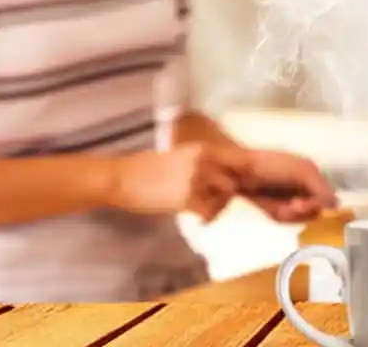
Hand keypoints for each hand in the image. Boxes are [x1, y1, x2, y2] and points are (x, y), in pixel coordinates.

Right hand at [108, 143, 250, 221]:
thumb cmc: (145, 168)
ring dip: (219, 206)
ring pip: (225, 196)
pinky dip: (206, 219)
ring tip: (206, 210)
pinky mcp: (186, 199)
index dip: (246, 173)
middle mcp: (203, 161)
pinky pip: (209, 213)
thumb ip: (201, 162)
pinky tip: (198, 219)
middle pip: (235, 180)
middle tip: (221, 202)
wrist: (121, 178)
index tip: (246, 183)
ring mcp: (196, 180)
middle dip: (231, 193)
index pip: (239, 159)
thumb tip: (220, 174)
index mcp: (203, 149)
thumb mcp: (179, 156)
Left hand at [241, 150, 338, 222]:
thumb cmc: (272, 165)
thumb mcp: (302, 171)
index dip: (320, 202)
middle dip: (304, 210)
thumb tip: (337, 205)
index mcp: (311, 175)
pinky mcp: (277, 209)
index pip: (327, 196)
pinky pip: (287, 219)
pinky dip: (281, 215)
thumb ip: (321, 188)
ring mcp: (290, 199)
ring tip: (279, 205)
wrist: (239, 170)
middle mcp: (303, 188)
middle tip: (293, 204)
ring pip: (301, 217)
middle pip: (316, 210)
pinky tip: (272, 207)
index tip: (310, 202)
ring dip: (291, 214)